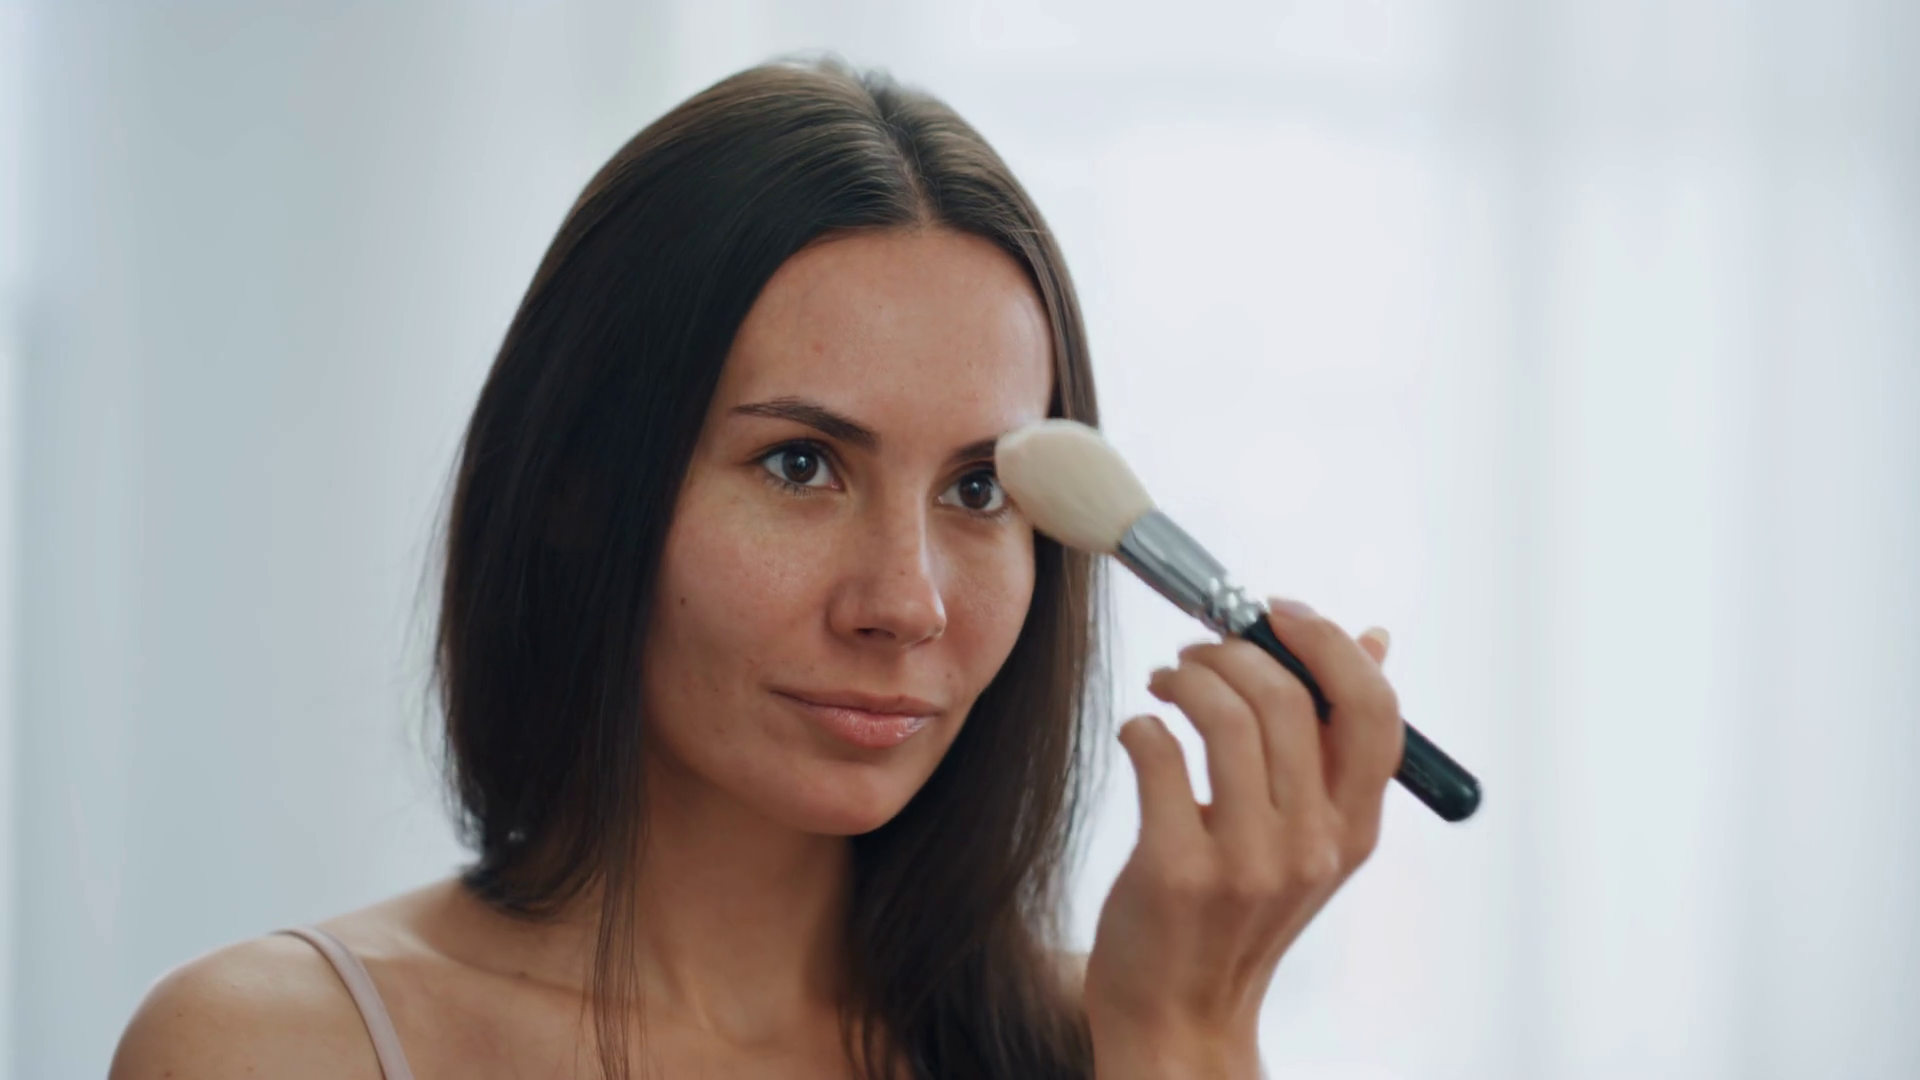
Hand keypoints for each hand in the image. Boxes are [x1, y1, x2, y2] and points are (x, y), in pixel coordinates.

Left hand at [1083, 603, 1401, 1077]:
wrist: (1178, 1013)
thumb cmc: (1236, 910)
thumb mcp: (1307, 834)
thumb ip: (1334, 744)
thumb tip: (1374, 640)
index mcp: (1353, 830)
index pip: (1375, 712)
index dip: (1329, 646)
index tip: (1278, 614)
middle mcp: (1311, 846)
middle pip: (1290, 700)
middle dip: (1233, 652)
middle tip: (1197, 652)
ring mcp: (1247, 863)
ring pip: (1226, 717)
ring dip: (1187, 676)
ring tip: (1167, 681)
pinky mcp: (1177, 871)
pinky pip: (1160, 755)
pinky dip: (1142, 726)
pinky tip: (1138, 733)